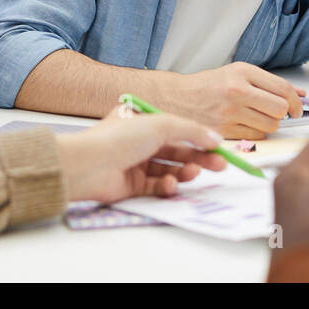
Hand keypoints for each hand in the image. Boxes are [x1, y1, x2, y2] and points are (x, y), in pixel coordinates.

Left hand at [55, 107, 227, 203]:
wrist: (89, 165)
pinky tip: (170, 185)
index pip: (178, 129)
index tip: (220, 148)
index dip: (199, 138)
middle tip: (220, 166)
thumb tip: (215, 138)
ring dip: (184, 173)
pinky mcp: (132, 186)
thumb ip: (191, 131)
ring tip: (192, 174)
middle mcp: (139, 141)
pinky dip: (167, 187)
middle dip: (199, 158)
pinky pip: (157, 187)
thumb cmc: (120, 138)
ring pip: (169, 170)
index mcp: (143, 120)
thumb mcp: (162, 124)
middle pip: (177, 151)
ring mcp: (135, 164)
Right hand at [169, 62, 304, 138]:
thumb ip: (268, 83)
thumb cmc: (207, 86)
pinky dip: (256, 133)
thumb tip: (300, 94)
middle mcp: (236, 90)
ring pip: (270, 125)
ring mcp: (230, 112)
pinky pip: (256, 136)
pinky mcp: (224, 131)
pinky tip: (245, 125)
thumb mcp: (237, 74)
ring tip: (258, 117)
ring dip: (270, 124)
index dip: (296, 101)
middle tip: (278, 113)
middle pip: (279, 109)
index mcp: (242, 72)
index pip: (282, 88)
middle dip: (283, 113)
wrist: (176, 98)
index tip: (296, 107)